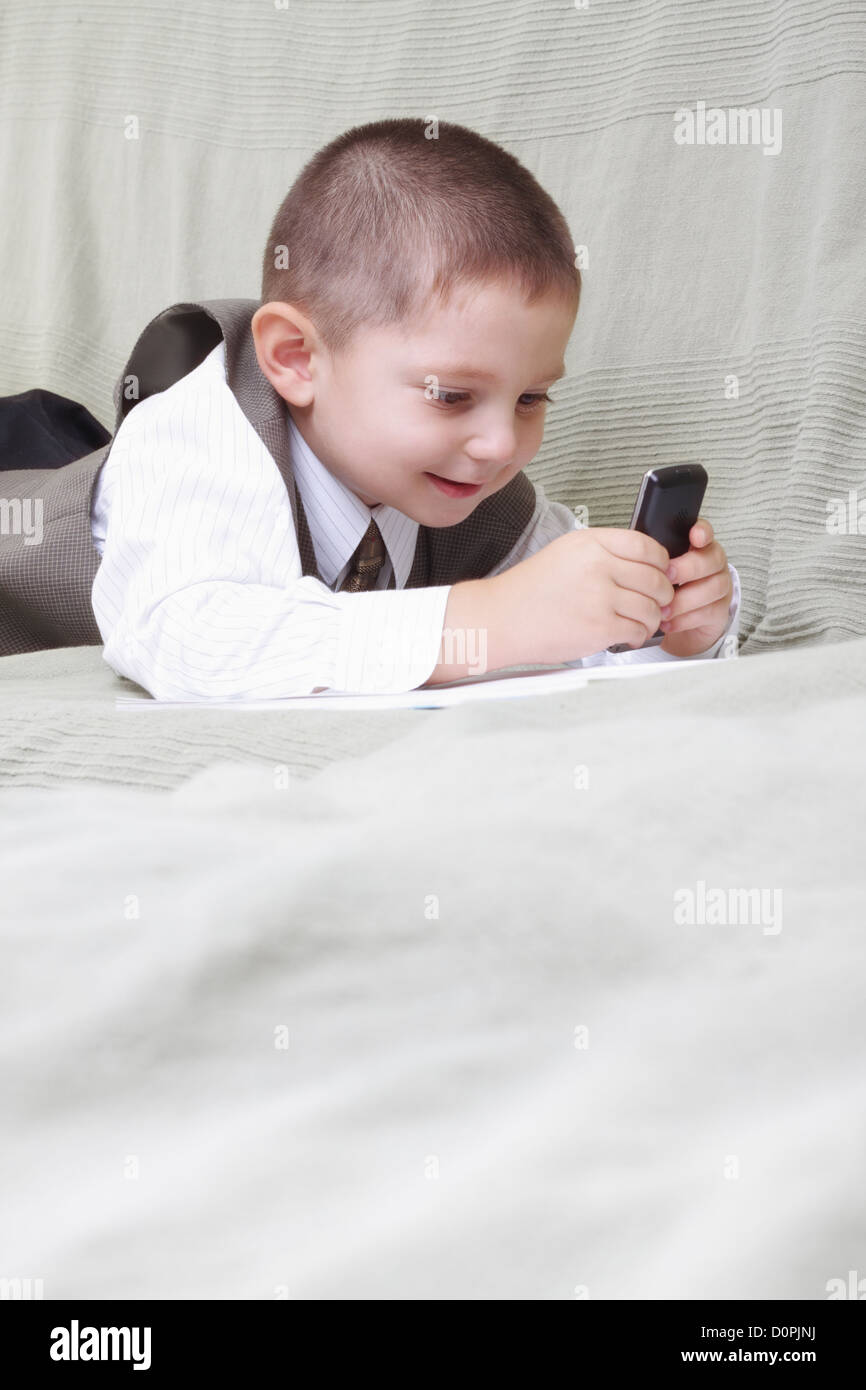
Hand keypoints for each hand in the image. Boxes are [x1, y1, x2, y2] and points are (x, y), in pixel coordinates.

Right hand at [483, 525, 674, 665]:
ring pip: (651, 608)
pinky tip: (628, 635)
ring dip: (652, 618)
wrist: (502, 618)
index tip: (661, 573)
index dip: (662, 562)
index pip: (647, 546)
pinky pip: (638, 630)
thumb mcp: (566, 552)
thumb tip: (645, 564)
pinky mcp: (600, 628)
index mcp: (591, 543)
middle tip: (658, 601)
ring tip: (641, 622)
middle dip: (662, 594)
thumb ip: (604, 552)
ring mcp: (600, 598)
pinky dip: (638, 635)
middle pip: (656, 579)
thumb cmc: (531, 589)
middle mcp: (598, 566)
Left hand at [658, 518, 732, 657]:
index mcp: (698, 548)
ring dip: (684, 600)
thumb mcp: (655, 573)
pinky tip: (668, 622)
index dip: (703, 532)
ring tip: (662, 609)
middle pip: (712, 560)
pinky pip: (708, 612)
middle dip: (687, 569)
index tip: (695, 536)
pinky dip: (685, 619)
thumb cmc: (664, 591)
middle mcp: (713, 564)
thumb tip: (636, 556)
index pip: (706, 533)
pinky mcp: (720, 611)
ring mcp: (720, 587)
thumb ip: (652, 561)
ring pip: (713, 587)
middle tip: (667, 577)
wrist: (676, 623)